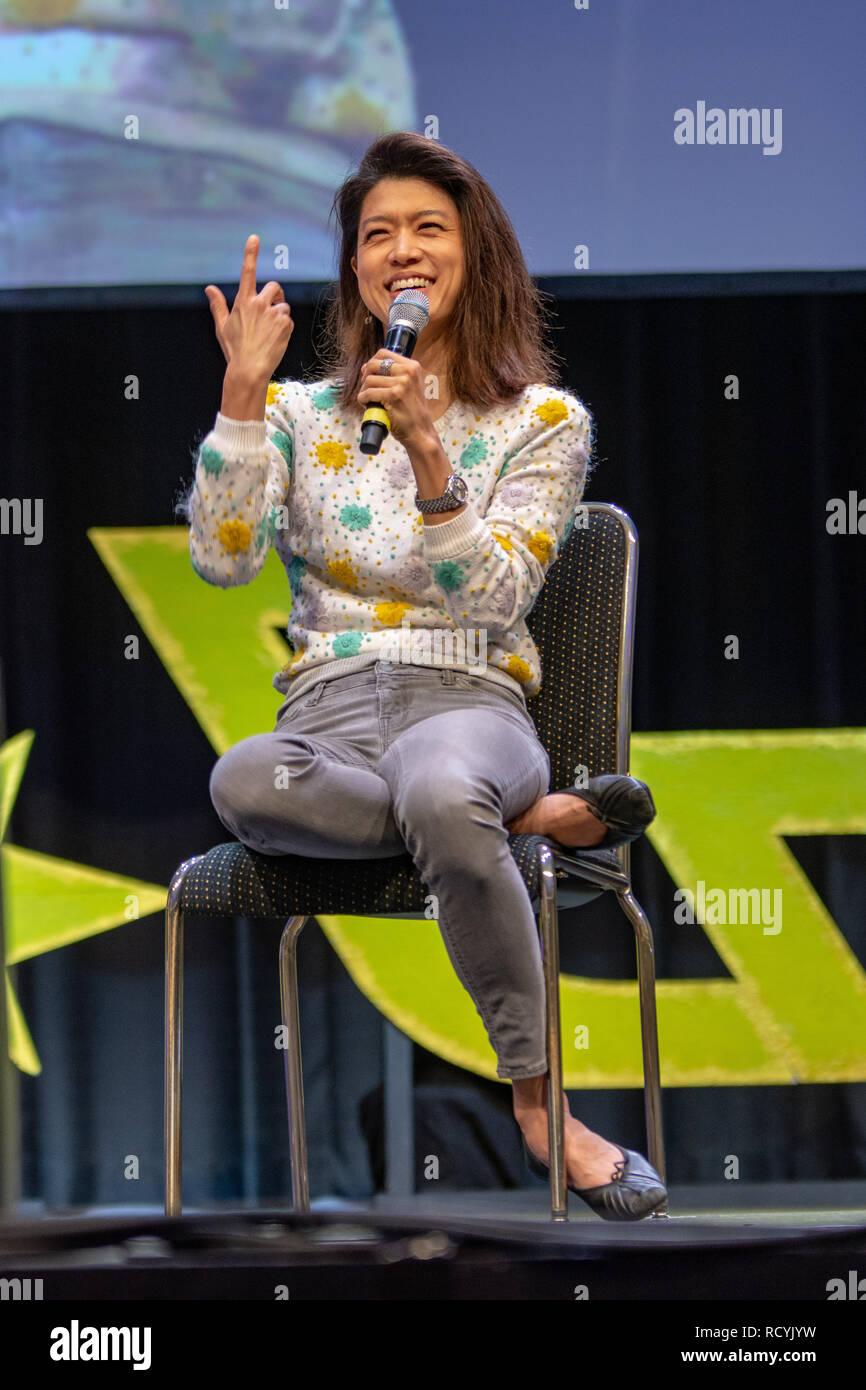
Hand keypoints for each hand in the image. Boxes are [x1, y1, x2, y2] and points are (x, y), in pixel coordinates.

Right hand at [204, 235, 293, 379]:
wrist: (249, 369)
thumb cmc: (234, 349)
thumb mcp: (222, 327)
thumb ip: (218, 305)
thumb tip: (209, 289)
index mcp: (243, 302)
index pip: (247, 272)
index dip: (250, 254)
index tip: (254, 238)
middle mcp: (259, 304)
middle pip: (275, 287)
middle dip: (275, 295)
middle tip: (271, 309)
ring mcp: (273, 313)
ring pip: (283, 306)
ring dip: (279, 315)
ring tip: (269, 333)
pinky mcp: (285, 324)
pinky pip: (288, 320)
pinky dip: (284, 328)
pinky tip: (275, 340)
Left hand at [357, 350, 434, 450]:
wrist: (420, 432)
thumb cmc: (412, 412)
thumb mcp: (408, 387)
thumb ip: (392, 375)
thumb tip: (365, 366)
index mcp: (412, 366)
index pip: (383, 353)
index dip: (372, 362)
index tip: (369, 374)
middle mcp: (408, 371)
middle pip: (374, 364)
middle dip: (365, 376)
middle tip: (367, 389)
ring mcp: (402, 383)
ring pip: (369, 380)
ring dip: (364, 391)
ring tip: (368, 400)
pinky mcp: (394, 395)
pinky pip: (368, 393)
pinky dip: (363, 399)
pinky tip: (366, 405)